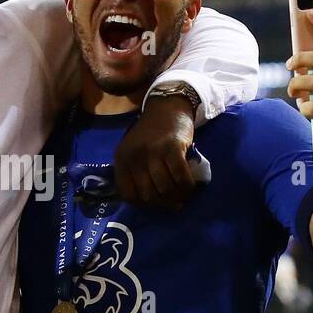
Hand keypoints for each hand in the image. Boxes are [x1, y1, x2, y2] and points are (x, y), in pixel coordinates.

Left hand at [114, 95, 197, 209]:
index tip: (157, 204)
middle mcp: (134, 156)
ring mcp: (153, 151)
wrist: (167, 107)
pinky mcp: (172, 147)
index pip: (128, 195)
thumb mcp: (134, 152)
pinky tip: (190, 186)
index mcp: (121, 159)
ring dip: (177, 196)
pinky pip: (180, 177)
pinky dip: (187, 186)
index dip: (144, 205)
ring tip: (183, 195)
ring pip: (165, 189)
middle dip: (163, 203)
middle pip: (148, 195)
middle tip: (175, 202)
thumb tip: (151, 203)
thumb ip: (136, 174)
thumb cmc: (151, 134)